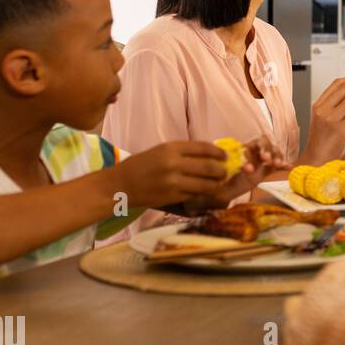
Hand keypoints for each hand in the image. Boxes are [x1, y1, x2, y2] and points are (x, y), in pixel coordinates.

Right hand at [115, 142, 237, 208]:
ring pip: (206, 184)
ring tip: (218, 184)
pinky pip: (195, 195)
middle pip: (209, 167)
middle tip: (225, 173)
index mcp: (171, 147)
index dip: (219, 152)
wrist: (120, 185)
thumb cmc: (141, 166)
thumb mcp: (161, 151)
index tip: (225, 156)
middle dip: (222, 171)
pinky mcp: (172, 196)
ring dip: (216, 185)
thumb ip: (183, 152)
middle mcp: (173, 163)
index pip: (204, 148)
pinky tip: (204, 192)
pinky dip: (203, 194)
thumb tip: (210, 155)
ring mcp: (173, 181)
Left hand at [185, 135, 282, 210]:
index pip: (249, 146)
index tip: (247, 169)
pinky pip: (277, 165)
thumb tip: (226, 164)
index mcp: (239, 150)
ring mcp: (260, 161)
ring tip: (277, 164)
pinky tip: (290, 167)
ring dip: (277, 155)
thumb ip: (225, 168)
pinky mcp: (265, 171)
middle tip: (266, 159)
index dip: (250, 156)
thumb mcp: (219, 174)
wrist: (221, 191)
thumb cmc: (218, 180)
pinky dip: (284, 164)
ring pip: (273, 151)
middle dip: (267, 149)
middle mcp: (251, 152)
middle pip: (264, 142)